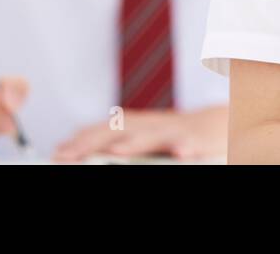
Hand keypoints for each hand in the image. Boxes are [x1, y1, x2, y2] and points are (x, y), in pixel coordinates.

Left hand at [53, 105, 227, 160]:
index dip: (81, 141)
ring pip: (155, 136)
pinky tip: (181, 154)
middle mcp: (152, 126)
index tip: (58, 154)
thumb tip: (76, 137)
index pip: (103, 131)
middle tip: (72, 155)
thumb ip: (116, 137)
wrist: (220, 123)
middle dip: (95, 142)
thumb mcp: (142, 137)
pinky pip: (194, 143)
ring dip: (136, 143)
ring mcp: (176, 132)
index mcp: (136, 127)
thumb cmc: (175, 136)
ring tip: (115, 153)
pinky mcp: (201, 139)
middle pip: (121, 130)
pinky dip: (188, 147)